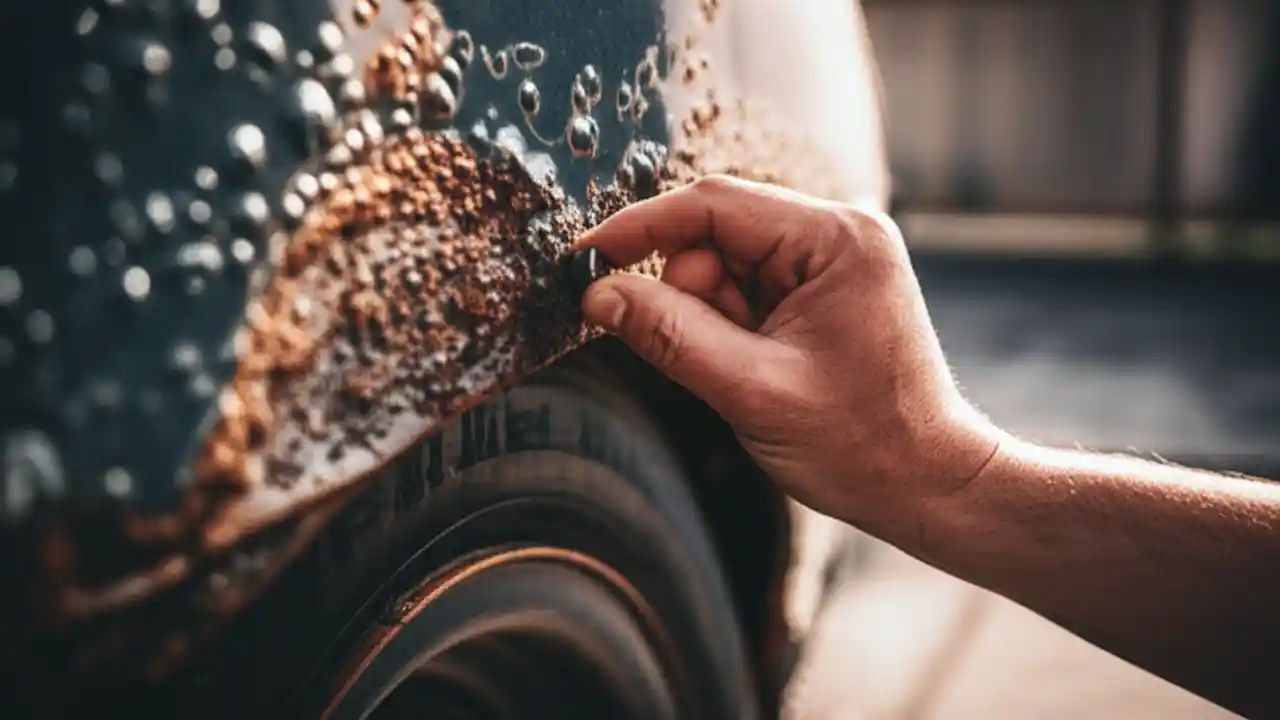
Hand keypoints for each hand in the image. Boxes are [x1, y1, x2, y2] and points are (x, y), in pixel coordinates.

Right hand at [578, 176, 1000, 541]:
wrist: (929, 486)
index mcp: (837, 239)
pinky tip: (755, 368)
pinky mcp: (823, 292)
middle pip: (718, 234)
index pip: (715, 203)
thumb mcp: (752, 391)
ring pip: (726, 265)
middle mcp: (839, 235)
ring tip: (747, 374)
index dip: (642, 228)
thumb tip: (597, 295)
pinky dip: (729, 327)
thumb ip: (670, 335)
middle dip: (687, 291)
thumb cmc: (861, 445)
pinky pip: (747, 291)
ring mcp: (833, 262)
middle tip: (702, 354)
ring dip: (710, 316)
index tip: (588, 257)